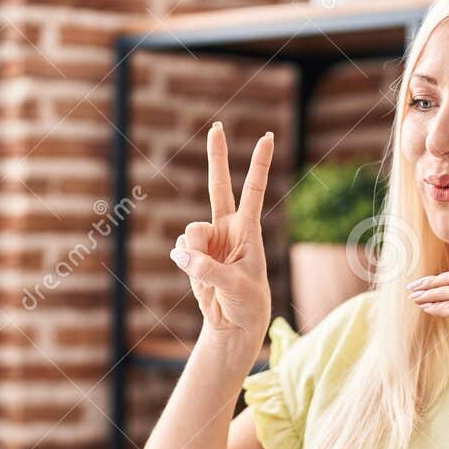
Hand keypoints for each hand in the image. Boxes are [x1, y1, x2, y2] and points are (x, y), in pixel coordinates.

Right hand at [171, 122, 273, 349]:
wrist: (234, 322)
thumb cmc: (247, 303)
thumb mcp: (235, 287)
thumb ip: (210, 269)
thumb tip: (182, 254)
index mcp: (248, 230)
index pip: (253, 190)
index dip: (259, 164)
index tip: (267, 137)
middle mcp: (227, 228)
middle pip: (218, 186)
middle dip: (217, 156)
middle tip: (217, 126)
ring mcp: (208, 240)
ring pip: (190, 233)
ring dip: (194, 254)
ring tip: (209, 274)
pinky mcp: (192, 254)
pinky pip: (181, 251)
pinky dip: (186, 264)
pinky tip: (198, 276)